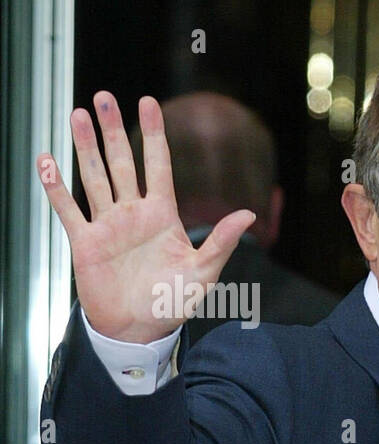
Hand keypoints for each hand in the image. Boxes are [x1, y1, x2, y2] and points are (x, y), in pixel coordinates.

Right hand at [35, 92, 254, 342]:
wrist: (141, 330)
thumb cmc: (175, 303)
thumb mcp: (204, 273)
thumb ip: (222, 242)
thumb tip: (249, 214)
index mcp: (163, 215)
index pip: (158, 165)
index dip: (154, 134)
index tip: (148, 102)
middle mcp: (133, 213)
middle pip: (121, 162)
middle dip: (113, 129)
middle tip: (103, 95)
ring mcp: (108, 224)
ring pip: (94, 176)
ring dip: (85, 146)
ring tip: (77, 114)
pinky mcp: (86, 242)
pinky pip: (68, 209)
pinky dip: (56, 187)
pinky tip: (47, 161)